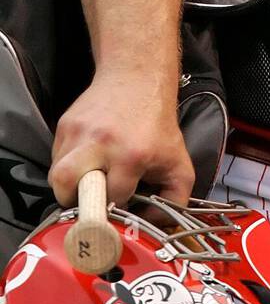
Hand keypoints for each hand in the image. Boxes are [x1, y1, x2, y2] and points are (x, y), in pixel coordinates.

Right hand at [49, 68, 195, 208]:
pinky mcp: (64, 125)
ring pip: (57, 177)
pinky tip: (85, 162)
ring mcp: (78, 133)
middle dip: (78, 204)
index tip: (119, 208)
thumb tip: (150, 226)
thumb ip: (174, 200)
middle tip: (92, 203)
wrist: (137, 77)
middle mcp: (101, 143)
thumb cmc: (158, 124)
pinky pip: (56, 159)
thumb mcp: (178, 162)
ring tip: (87, 185)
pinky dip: (67, 167)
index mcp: (132, 155)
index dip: (116, 208)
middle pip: (69, 189)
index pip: (112, 200)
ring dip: (69, 188)